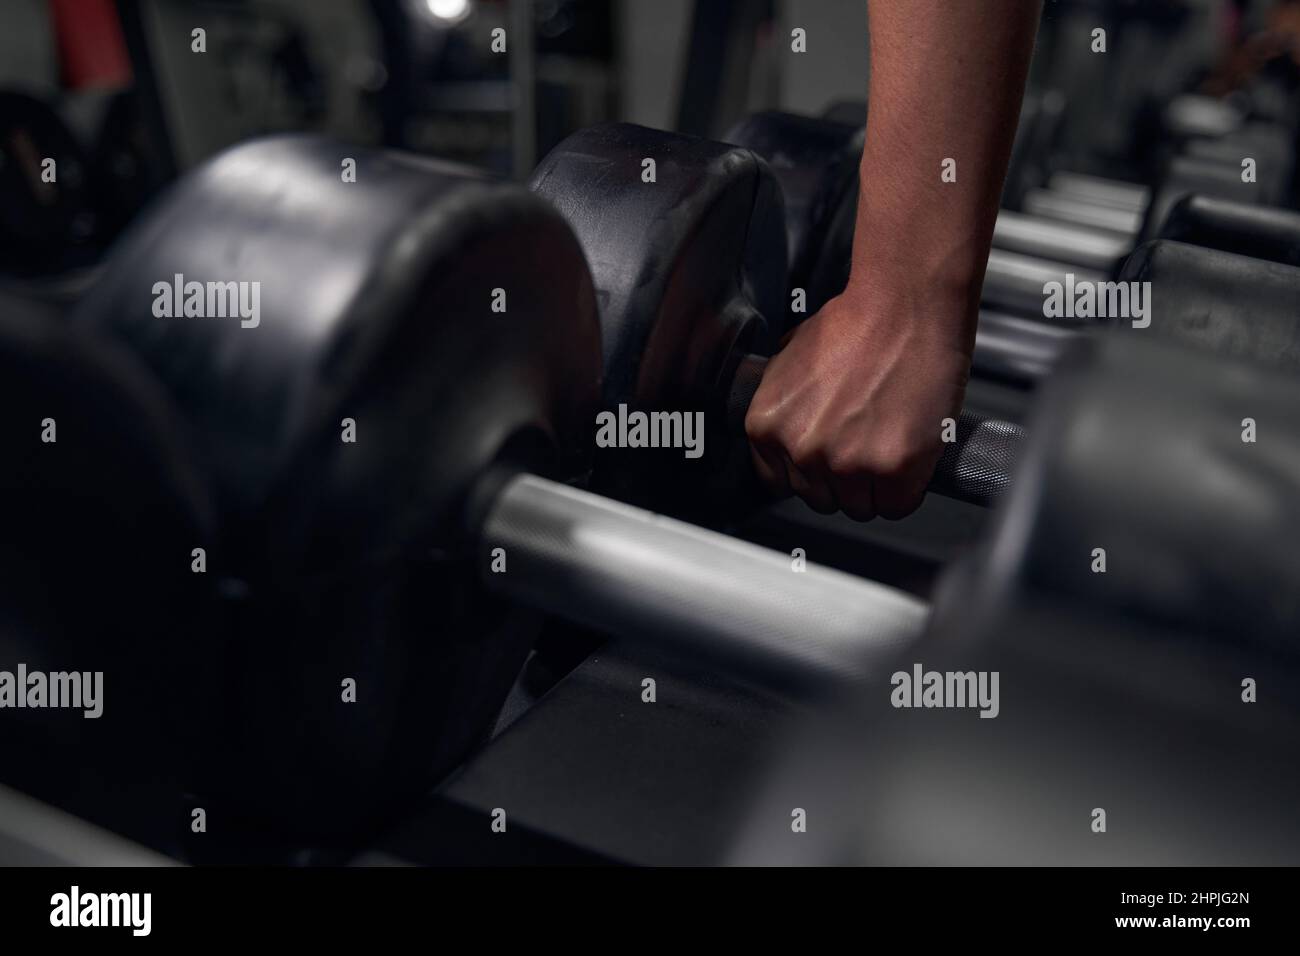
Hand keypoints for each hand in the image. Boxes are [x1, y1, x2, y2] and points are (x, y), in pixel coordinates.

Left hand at [744, 281, 973, 520]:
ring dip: (876, 485)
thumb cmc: (856, 323)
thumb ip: (784, 407)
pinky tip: (909, 455)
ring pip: (860, 507)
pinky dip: (908, 488)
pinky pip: (897, 506)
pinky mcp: (893, 469)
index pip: (780, 482)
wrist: (903, 305)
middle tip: (866, 442)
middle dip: (844, 477)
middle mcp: (801, 449)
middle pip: (822, 498)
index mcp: (767, 425)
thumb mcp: (789, 362)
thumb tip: (787, 431)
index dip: (810, 471)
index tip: (828, 458)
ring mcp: (846, 463)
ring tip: (889, 442)